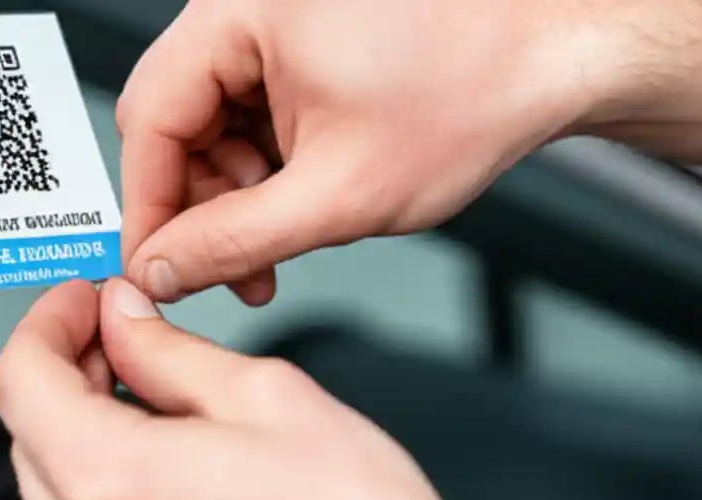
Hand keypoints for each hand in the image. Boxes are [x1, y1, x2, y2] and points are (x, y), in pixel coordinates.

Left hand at [0, 279, 701, 499]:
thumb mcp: (268, 394)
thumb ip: (169, 349)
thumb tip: (124, 320)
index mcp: (115, 482)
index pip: (19, 379)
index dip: (49, 323)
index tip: (83, 304)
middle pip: (29, 438)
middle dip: (70, 378)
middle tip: (132, 345)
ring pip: (53, 497)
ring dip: (87, 442)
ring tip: (168, 419)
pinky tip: (173, 489)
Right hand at [114, 0, 683, 304]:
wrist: (553, 57)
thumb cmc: (474, 94)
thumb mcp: (338, 195)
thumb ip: (234, 241)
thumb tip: (162, 269)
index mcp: (242, 13)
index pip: (149, 119)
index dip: (149, 209)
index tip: (155, 270)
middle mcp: (250, 5)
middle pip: (180, 122)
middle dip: (205, 208)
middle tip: (237, 271)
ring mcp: (277, 20)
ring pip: (218, 124)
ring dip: (243, 194)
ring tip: (291, 237)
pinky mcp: (305, 41)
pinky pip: (257, 111)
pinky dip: (273, 166)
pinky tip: (307, 199)